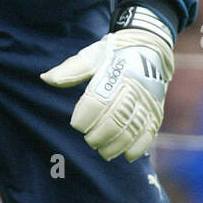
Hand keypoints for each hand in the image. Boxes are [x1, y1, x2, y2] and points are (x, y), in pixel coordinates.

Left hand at [41, 8, 173, 161]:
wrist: (151, 47)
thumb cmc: (115, 53)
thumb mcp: (93, 55)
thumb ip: (71, 69)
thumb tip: (46, 78)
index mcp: (115, 73)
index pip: (98, 99)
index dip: (86, 116)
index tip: (77, 125)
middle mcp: (134, 88)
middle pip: (116, 118)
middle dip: (100, 135)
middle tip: (89, 141)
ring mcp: (148, 101)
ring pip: (132, 129)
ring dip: (117, 145)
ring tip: (103, 151)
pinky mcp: (156, 110)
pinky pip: (150, 132)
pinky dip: (139, 147)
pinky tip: (126, 155)